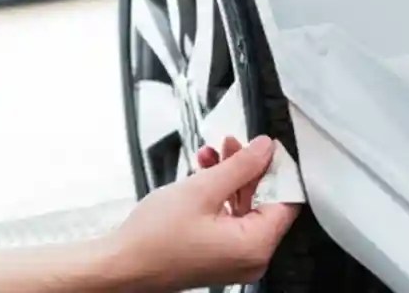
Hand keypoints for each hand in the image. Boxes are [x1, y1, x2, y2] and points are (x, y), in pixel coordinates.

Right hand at [111, 135, 301, 291]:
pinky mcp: (219, 256)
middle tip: (234, 144)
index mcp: (255, 246)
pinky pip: (231, 220)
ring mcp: (235, 259)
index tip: (266, 146)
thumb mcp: (202, 189)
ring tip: (213, 154)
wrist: (121, 265)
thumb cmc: (154, 240)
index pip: (286, 200)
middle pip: (266, 202)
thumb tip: (265, 149)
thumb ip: (240, 165)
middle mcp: (251, 258)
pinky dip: (221, 196)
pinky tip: (205, 174)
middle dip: (248, 169)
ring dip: (231, 178)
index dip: (277, 168)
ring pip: (246, 208)